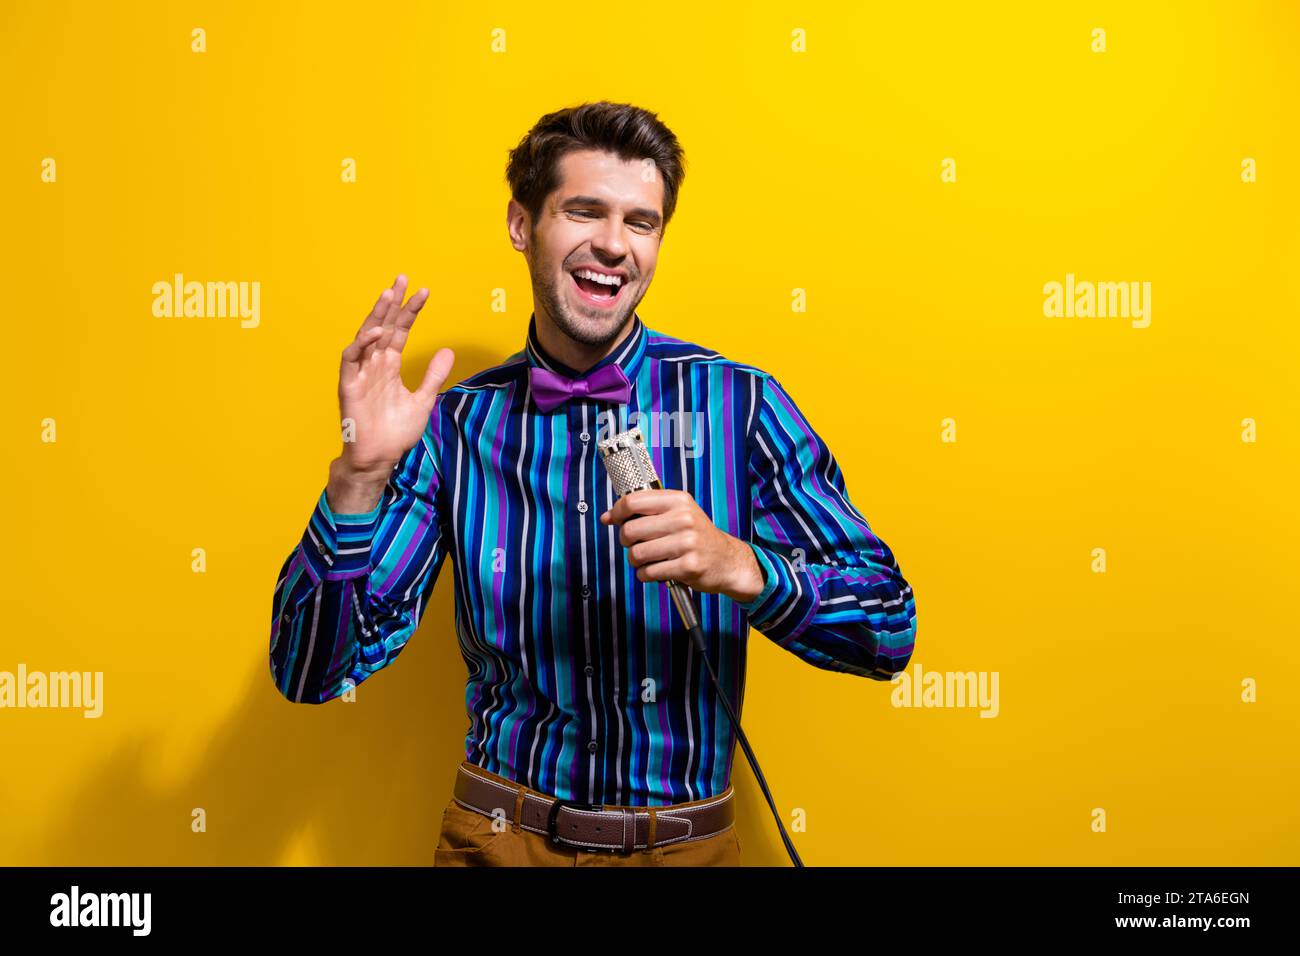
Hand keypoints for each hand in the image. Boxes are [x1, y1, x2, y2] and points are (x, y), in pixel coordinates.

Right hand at [337, 274, 454, 477]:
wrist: (379, 457)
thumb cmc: (396, 432)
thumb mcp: (423, 400)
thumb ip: (433, 375)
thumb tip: (447, 350)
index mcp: (390, 366)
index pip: (400, 331)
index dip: (410, 312)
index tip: (424, 292)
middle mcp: (375, 364)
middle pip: (383, 326)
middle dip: (392, 303)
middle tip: (402, 278)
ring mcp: (361, 373)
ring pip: (366, 336)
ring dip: (376, 315)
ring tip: (388, 294)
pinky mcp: (349, 385)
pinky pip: (351, 359)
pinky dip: (361, 344)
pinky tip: (375, 332)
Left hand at [600, 490, 764, 603]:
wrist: (727, 560)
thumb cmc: (697, 536)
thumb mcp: (678, 513)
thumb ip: (644, 511)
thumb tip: (607, 517)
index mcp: (679, 500)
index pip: (633, 501)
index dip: (617, 512)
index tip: (615, 520)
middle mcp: (683, 519)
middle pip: (630, 530)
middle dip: (626, 542)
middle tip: (635, 545)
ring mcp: (687, 543)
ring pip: (637, 554)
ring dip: (635, 561)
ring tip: (647, 560)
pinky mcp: (688, 566)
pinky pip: (648, 573)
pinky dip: (645, 575)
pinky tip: (655, 571)